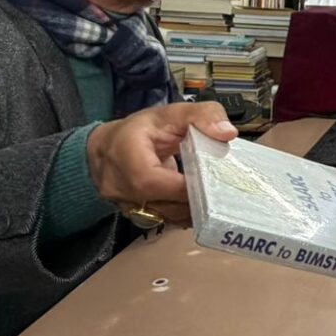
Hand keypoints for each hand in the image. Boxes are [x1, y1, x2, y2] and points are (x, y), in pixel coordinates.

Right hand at [87, 101, 236, 217]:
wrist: (108, 148)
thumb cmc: (141, 130)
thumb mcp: (172, 113)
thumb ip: (202, 116)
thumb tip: (227, 133)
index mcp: (124, 153)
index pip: (152, 180)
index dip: (185, 185)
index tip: (212, 180)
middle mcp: (118, 185)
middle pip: (162, 204)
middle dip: (195, 199)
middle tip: (220, 191)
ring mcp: (123, 204)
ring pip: (164, 217)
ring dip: (191, 210)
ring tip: (212, 196)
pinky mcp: (133, 215)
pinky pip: (162, 221)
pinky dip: (182, 214)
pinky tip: (196, 204)